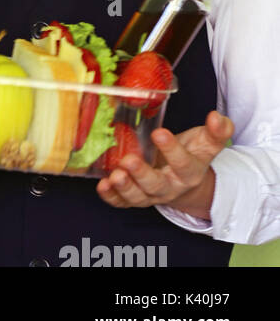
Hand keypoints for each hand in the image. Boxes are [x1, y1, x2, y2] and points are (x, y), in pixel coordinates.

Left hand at [96, 111, 233, 214]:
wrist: (184, 183)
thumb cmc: (191, 156)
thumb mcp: (205, 143)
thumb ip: (216, 131)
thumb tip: (217, 117)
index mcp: (190, 172)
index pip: (184, 164)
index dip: (172, 150)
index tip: (159, 132)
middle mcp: (170, 187)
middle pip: (157, 185)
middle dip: (143, 174)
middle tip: (130, 160)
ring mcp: (151, 195)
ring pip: (139, 197)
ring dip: (125, 188)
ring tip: (115, 175)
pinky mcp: (135, 199)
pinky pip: (123, 202)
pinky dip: (112, 197)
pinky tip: (102, 185)